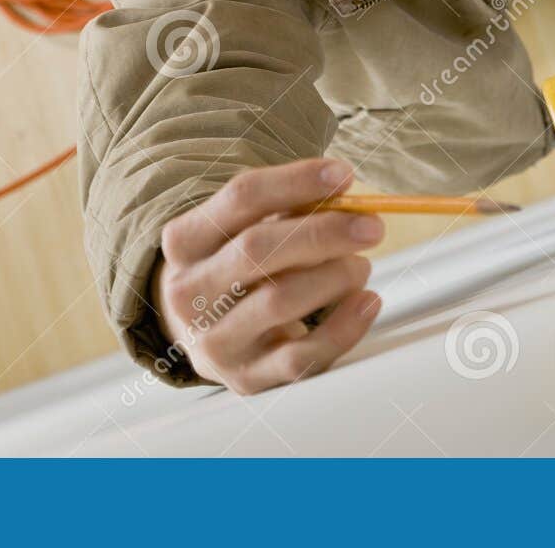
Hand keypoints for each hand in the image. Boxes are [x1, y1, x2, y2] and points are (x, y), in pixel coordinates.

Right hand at [151, 157, 384, 393]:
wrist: (207, 334)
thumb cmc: (239, 269)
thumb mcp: (246, 230)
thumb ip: (289, 209)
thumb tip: (342, 194)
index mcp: (183, 241)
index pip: (241, 197)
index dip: (296, 181)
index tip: (344, 174)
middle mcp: (187, 293)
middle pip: (257, 249)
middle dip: (323, 232)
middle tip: (371, 225)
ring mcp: (213, 341)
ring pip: (279, 301)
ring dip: (335, 276)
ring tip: (361, 264)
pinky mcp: (245, 380)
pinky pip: (301, 358)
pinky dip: (344, 327)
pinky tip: (368, 301)